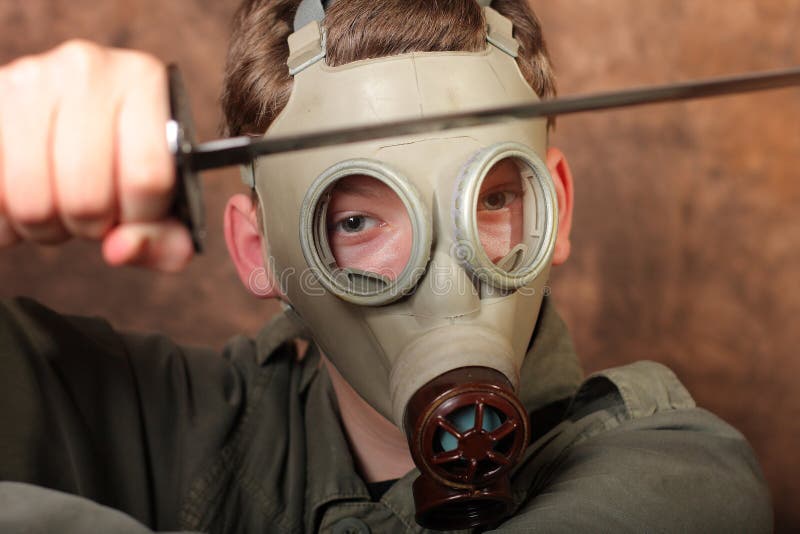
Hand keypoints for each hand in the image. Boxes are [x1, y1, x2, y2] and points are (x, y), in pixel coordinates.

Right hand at [0, 40, 192, 271]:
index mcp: (145, 81)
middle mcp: (87, 69)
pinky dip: (6, 219)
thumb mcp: (165, 198)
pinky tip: (23, 203)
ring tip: (61, 207)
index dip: (143, 216)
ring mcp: (28, 79)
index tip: (137, 211)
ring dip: (47, 226)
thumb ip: (165, 240)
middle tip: (94, 212)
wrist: (76, 113)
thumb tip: (118, 250)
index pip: (148, 179)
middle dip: (91, 226)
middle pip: (87, 197)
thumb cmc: (128, 159)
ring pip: (33, 202)